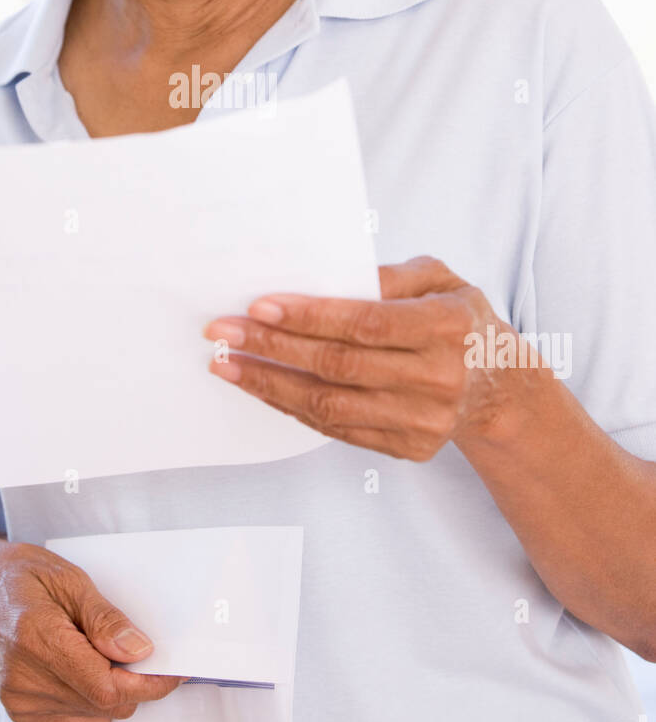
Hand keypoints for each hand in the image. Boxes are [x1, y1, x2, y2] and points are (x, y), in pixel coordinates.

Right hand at [0, 536, 183, 721]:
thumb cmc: (18, 576)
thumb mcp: (68, 578)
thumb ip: (104, 619)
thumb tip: (139, 650)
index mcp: (36, 636)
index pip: (106, 686)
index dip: (148, 683)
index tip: (171, 671)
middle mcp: (23, 676)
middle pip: (105, 703)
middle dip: (134, 682)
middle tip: (141, 650)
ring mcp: (18, 698)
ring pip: (96, 714)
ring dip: (113, 689)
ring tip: (99, 649)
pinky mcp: (19, 710)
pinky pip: (76, 717)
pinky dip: (91, 697)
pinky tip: (82, 664)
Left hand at [203, 255, 534, 460]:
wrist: (500, 385)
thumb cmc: (459, 318)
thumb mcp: (440, 278)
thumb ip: (391, 275)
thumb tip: (331, 276)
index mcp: (447, 326)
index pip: (365, 323)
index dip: (309, 317)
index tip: (258, 306)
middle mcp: (438, 378)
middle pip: (339, 366)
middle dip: (272, 348)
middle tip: (222, 333)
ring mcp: (424, 420)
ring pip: (331, 406)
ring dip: (270, 385)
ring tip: (227, 365)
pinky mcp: (409, 447)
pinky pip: (338, 430)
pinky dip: (294, 408)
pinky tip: (264, 387)